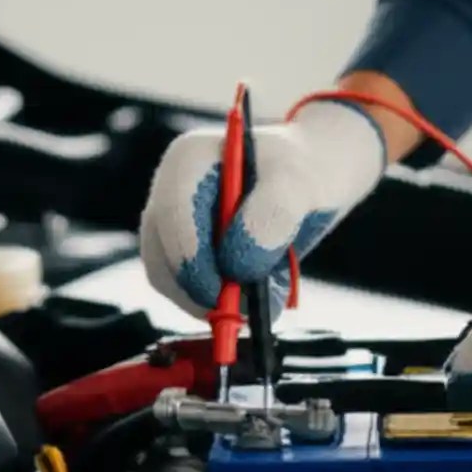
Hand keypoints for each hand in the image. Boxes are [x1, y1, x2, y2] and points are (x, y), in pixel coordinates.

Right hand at [139, 99, 385, 317]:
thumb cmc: (305, 172)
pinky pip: (184, 291)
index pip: (172, 214)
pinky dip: (215, 304)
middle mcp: (169, 192)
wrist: (311, 179)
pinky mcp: (182, 254)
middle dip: (196, 288)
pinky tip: (250, 294)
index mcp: (189, 160)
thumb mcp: (300, 184)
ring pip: (167, 279)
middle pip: (159, 252)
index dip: (192, 258)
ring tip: (256, 296)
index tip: (223, 294)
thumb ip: (272, 215)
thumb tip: (237, 266)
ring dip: (206, 300)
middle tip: (239, 311)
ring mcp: (172, 224)